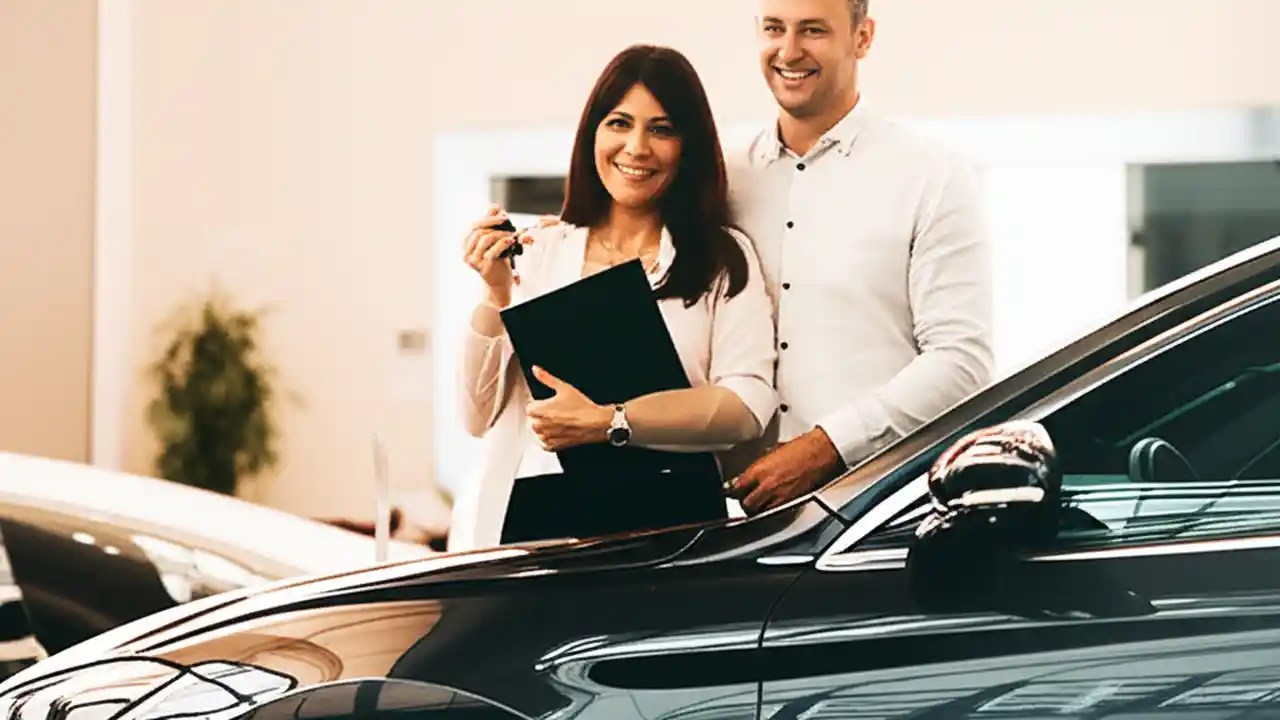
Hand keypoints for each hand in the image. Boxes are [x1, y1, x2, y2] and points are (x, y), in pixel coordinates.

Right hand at [462, 205, 533, 302]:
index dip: (488, 218)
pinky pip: (492, 251)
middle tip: (508, 222)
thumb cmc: (497, 260)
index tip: (502, 215)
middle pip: (478, 231)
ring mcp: (473, 261)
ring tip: (511, 234)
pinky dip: (503, 243)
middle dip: (494, 224)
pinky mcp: (482, 268)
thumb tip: (494, 206)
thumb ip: (492, 224)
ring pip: (485, 239)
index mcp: (466, 244)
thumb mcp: (494, 240)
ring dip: (500, 234)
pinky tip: (511, 240)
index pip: (473, 225)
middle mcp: (466, 252)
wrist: (499, 282)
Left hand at [526, 366, 612, 451]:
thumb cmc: (582, 407)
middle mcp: (543, 425)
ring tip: (557, 422)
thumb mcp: (564, 387)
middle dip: (541, 416)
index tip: (546, 404)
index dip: (538, 405)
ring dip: (544, 428)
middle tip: (554, 412)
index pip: (529, 408)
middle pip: (532, 420)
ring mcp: (548, 437)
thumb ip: (546, 378)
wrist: (596, 422)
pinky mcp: (555, 446)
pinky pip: (544, 444)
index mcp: (542, 410)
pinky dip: (548, 440)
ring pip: (537, 432)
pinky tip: (557, 432)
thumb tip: (536, 370)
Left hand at [726, 428, 844, 513]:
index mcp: (759, 470)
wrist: (819, 453)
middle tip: (743, 499)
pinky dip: (769, 511)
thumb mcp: (772, 452)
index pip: (737, 487)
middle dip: (742, 502)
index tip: (731, 491)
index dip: (732, 491)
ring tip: (755, 505)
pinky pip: (773, 512)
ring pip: (758, 511)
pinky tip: (769, 506)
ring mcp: (778, 495)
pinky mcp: (790, 501)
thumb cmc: (801, 448)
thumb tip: (752, 472)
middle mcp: (767, 485)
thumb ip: (760, 465)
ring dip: (755, 509)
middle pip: (745, 503)